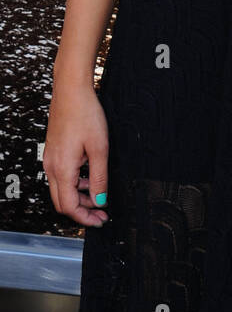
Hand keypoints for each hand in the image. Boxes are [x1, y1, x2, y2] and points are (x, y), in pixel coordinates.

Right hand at [44, 81, 109, 227]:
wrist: (71, 91)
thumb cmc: (85, 114)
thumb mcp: (99, 148)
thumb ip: (99, 178)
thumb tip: (100, 200)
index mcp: (62, 169)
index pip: (69, 206)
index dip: (85, 217)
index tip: (100, 220)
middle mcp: (51, 167)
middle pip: (62, 202)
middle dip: (82, 211)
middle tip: (101, 214)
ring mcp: (50, 159)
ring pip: (61, 190)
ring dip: (79, 197)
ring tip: (99, 197)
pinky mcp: (53, 152)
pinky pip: (61, 176)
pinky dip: (75, 184)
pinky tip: (89, 178)